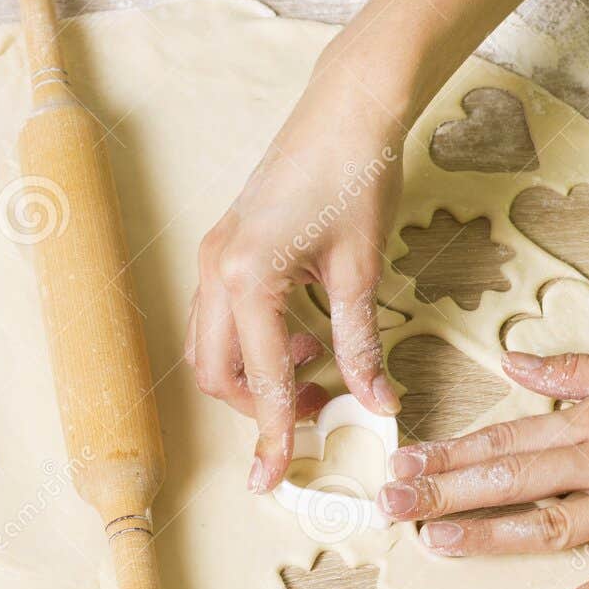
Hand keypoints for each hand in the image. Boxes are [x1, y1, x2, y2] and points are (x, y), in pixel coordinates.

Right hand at [185, 55, 409, 492]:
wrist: (347, 109)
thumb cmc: (357, 176)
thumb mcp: (363, 271)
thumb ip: (360, 344)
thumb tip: (375, 403)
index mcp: (247, 279)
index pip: (263, 381)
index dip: (275, 435)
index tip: (278, 479)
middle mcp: (216, 269)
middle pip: (216, 374)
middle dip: (259, 409)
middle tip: (315, 418)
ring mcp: (214, 255)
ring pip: (213, 347)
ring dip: (257, 374)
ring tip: (320, 366)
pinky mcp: (225, 245)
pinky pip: (222, 316)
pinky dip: (255, 342)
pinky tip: (304, 331)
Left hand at [376, 336, 588, 588]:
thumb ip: (575, 371)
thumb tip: (512, 362)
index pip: (508, 434)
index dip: (450, 450)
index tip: (401, 460)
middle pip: (514, 475)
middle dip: (446, 490)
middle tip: (389, 505)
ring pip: (555, 519)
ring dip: (494, 534)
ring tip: (439, 544)